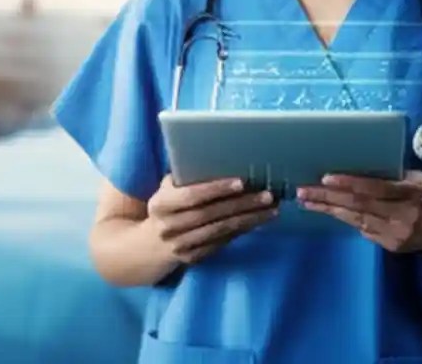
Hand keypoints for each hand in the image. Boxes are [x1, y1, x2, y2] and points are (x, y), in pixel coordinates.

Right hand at [146, 175, 277, 264]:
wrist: (150, 245)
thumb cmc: (167, 207)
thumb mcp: (167, 190)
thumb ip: (186, 178)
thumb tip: (223, 161)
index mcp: (160, 204)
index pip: (190, 196)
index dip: (215, 189)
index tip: (241, 182)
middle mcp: (168, 227)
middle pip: (210, 215)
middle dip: (241, 204)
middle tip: (267, 195)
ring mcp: (180, 246)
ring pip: (220, 231)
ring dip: (249, 219)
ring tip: (271, 209)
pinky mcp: (193, 259)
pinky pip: (222, 243)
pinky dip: (242, 231)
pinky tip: (258, 221)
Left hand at [297, 170, 421, 252]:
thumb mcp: (417, 179)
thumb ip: (393, 175)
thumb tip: (360, 165)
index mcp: (411, 193)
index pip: (376, 188)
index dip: (350, 183)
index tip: (326, 177)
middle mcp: (403, 215)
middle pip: (360, 205)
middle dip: (329, 197)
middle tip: (304, 191)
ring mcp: (396, 233)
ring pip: (356, 219)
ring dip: (329, 210)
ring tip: (307, 201)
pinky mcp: (390, 245)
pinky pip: (362, 230)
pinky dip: (345, 219)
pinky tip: (328, 210)